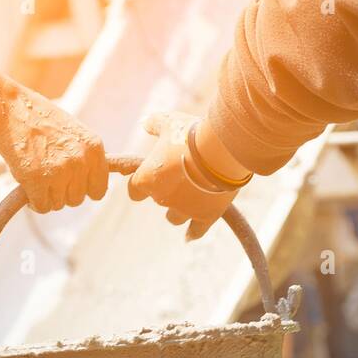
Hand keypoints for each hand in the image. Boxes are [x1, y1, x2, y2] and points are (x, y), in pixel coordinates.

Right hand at [0, 85, 108, 212]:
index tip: (72, 185)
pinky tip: (28, 184)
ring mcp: (59, 172)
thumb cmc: (40, 119)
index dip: (84, 190)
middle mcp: (81, 161)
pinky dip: (33, 201)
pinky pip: (42, 207)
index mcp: (94, 149)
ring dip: (46, 195)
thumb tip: (91, 185)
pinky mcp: (37, 181)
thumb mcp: (74, 133)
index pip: (99, 189)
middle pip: (76, 199)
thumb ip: (85, 157)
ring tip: (36, 173)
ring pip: (58, 204)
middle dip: (62, 192)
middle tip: (47, 174)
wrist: (10, 109)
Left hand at [127, 111, 244, 239]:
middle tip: (180, 176)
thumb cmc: (191, 134)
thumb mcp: (170, 122)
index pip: (135, 189)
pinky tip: (189, 235)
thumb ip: (154, 123)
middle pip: (157, 200)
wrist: (222, 150)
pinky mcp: (205, 216)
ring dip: (179, 208)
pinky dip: (193, 232)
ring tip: (191, 196)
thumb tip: (144, 122)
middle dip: (166, 190)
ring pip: (174, 217)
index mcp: (147, 179)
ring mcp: (184, 210)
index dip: (142, 183)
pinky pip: (196, 231)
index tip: (150, 176)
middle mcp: (161, 198)